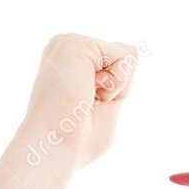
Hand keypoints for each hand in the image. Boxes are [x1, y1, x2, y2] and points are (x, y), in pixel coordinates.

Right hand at [18, 34, 140, 168]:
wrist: (55, 146)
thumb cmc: (78, 139)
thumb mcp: (108, 104)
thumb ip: (120, 78)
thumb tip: (134, 48)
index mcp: (71, 62)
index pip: (119, 66)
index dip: (116, 93)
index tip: (86, 108)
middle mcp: (67, 47)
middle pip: (125, 58)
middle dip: (118, 88)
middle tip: (86, 104)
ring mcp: (70, 42)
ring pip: (127, 56)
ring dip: (116, 87)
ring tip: (85, 98)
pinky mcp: (78, 43)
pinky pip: (126, 57)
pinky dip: (116, 83)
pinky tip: (88, 91)